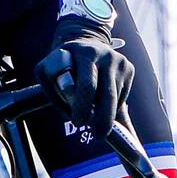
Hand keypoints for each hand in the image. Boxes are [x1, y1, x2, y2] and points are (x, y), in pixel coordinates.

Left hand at [34, 16, 133, 137]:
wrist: (85, 42)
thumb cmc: (62, 62)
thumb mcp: (47, 70)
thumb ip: (52, 90)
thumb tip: (68, 113)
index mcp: (85, 54)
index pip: (87, 86)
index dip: (83, 107)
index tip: (78, 122)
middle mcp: (106, 56)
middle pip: (107, 95)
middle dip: (103, 119)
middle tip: (97, 135)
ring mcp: (120, 62)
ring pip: (116, 98)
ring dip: (106, 113)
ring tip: (95, 119)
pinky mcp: (129, 68)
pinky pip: (123, 95)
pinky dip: (113, 105)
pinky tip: (101, 101)